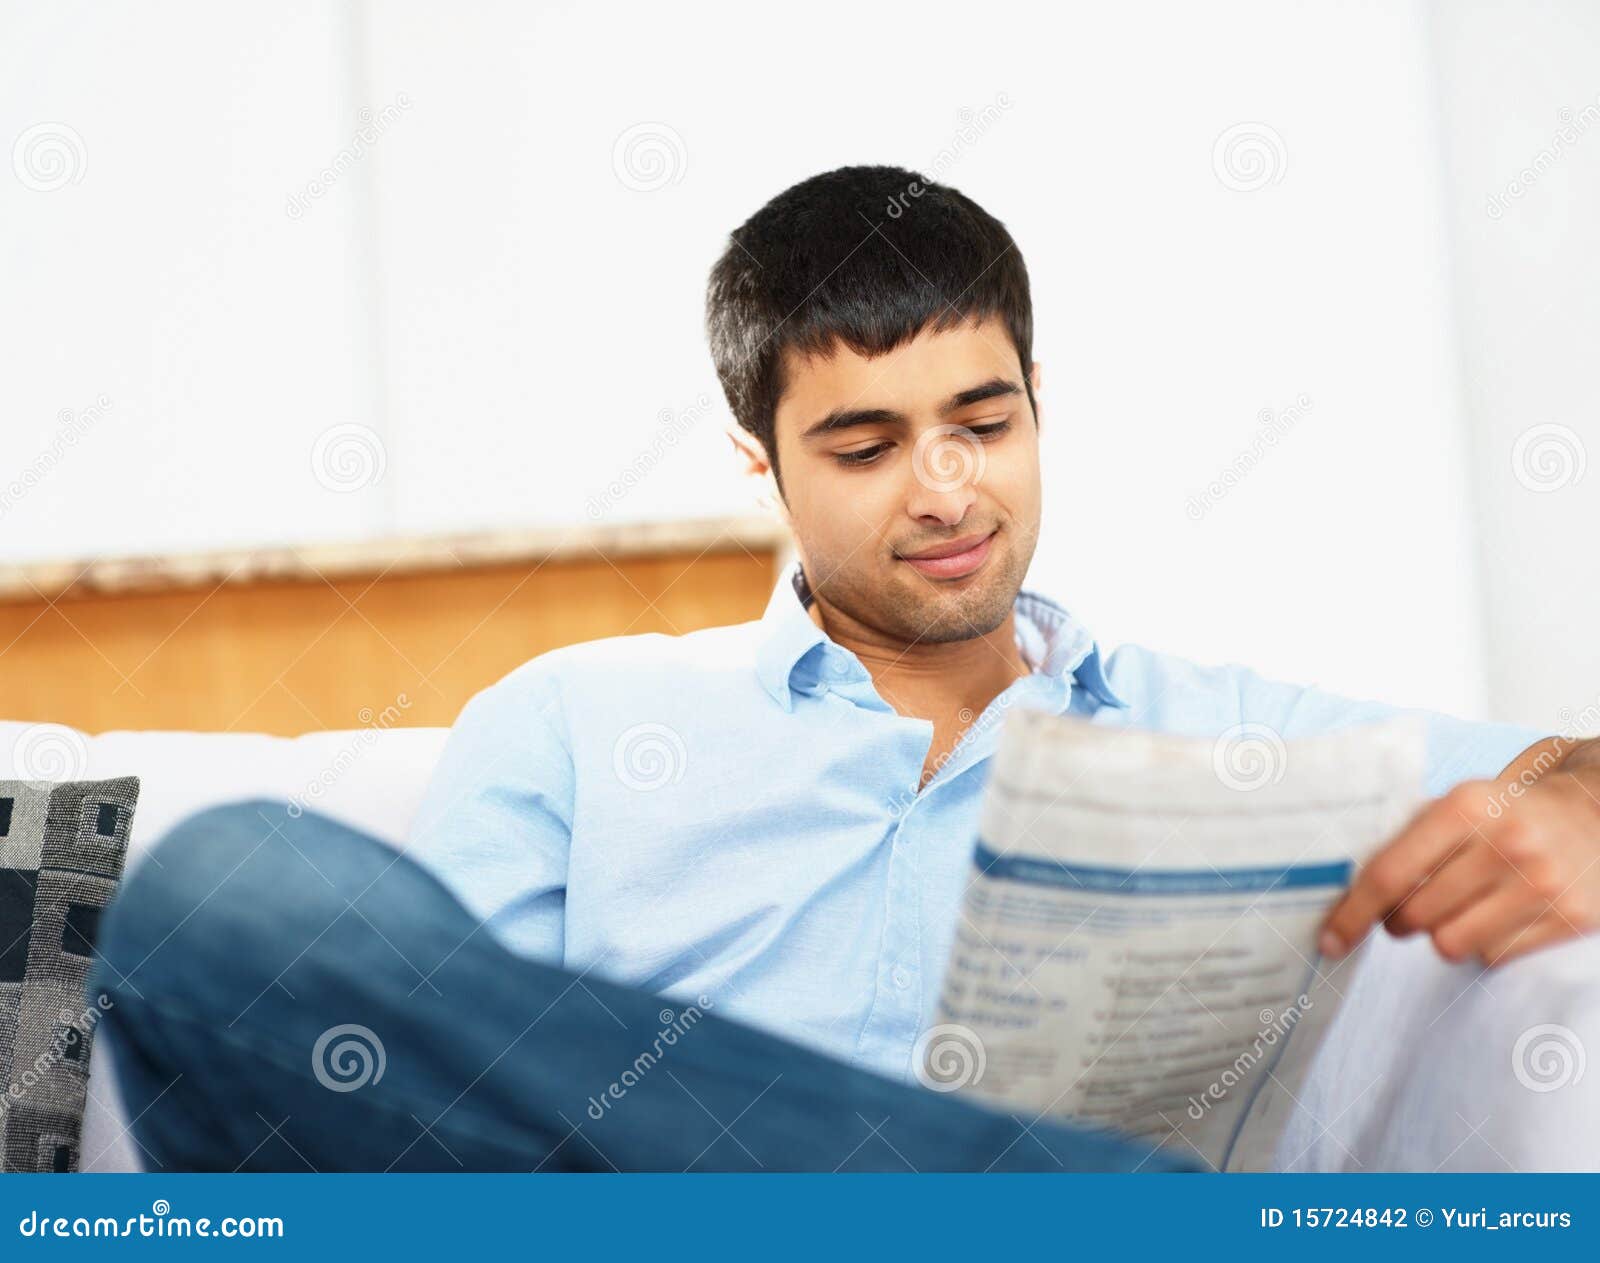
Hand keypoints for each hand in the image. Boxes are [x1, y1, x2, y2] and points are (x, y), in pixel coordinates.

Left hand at [1319, 772, 1599, 966]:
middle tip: (1408, 912)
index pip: (1388, 874)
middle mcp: (1506, 843)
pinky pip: (1496, 957)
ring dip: (1444, 934)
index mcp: (1465, 807)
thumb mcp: (1458, 806)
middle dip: (1400, 921)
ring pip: (1451, 943)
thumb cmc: (1508, 814)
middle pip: (1415, 917)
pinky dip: (1487, 944)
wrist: (1597, 815)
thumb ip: (1406, 841)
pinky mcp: (1572, 919)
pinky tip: (1502, 915)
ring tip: (1462, 908)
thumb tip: (1343, 897)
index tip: (1330, 941)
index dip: (1352, 914)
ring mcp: (1542, 883)